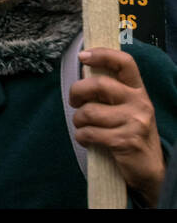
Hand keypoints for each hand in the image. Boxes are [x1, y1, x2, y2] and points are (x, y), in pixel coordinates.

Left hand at [69, 47, 165, 205]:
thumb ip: (111, 91)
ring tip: (84, 126)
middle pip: (98, 85)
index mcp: (138, 91)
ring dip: (78, 121)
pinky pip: (89, 133)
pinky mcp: (125, 140)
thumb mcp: (127, 108)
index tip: (83, 56)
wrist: (149, 168)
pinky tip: (87, 139)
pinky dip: (81, 137)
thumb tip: (84, 72)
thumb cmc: (130, 133)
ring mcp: (134, 122)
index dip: (102, 54)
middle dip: (76, 92)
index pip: (125, 62)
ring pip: (88, 112)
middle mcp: (140, 103)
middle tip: (74, 102)